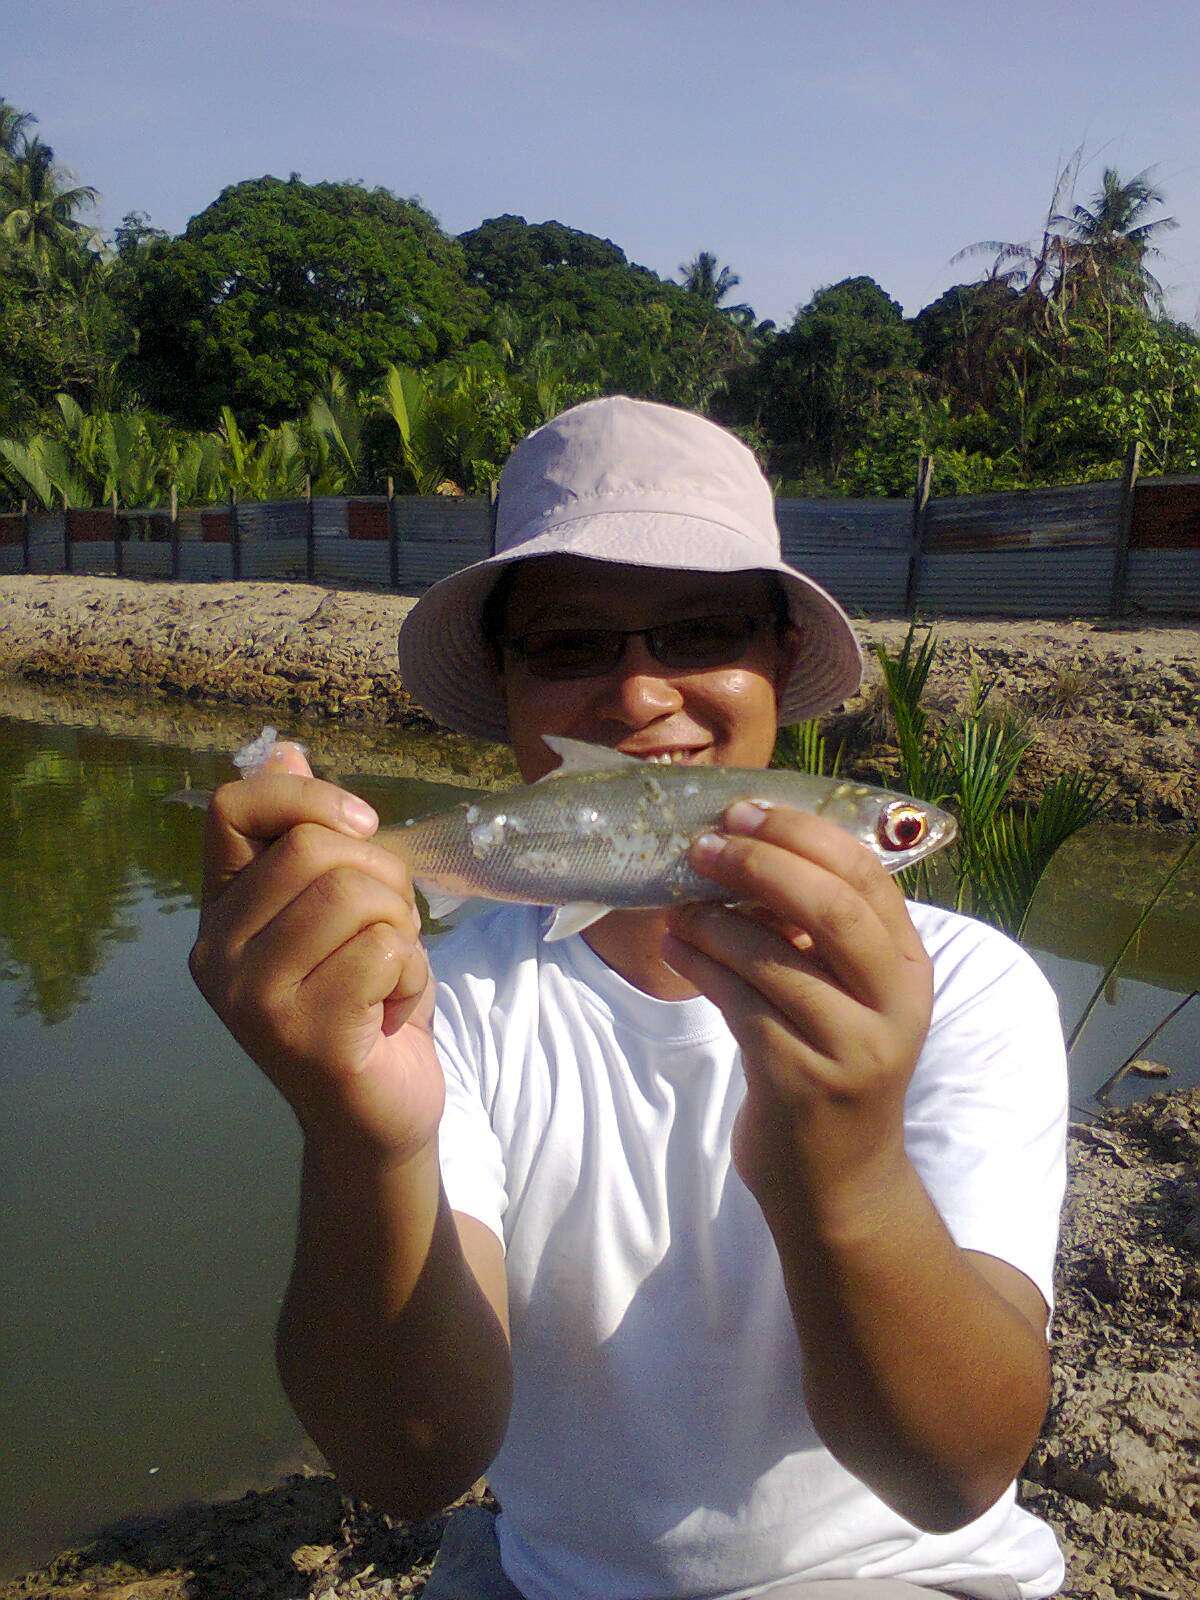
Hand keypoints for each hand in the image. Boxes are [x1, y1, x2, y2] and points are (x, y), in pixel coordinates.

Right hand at [188, 742, 443, 1163]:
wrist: (379, 1117)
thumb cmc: (365, 1001)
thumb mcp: (340, 907)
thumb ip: (306, 835)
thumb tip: (284, 750)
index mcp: (218, 912)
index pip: (233, 806)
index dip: (309, 797)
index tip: (360, 826)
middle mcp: (215, 954)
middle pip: (315, 847)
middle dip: (383, 876)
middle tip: (388, 932)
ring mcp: (252, 1001)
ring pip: (354, 894)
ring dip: (401, 925)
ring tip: (388, 971)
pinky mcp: (305, 1038)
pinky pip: (385, 951)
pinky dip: (412, 971)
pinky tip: (392, 1011)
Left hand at [663, 799, 932, 1214]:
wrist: (838, 1180)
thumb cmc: (831, 1063)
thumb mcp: (845, 993)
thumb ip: (814, 931)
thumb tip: (742, 850)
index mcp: (909, 966)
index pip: (867, 876)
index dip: (802, 834)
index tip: (745, 810)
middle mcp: (894, 1004)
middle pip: (831, 908)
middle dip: (760, 864)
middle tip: (705, 845)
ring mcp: (852, 1047)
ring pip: (773, 959)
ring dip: (713, 920)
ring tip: (676, 905)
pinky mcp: (801, 1082)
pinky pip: (739, 1005)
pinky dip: (700, 967)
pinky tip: (675, 948)